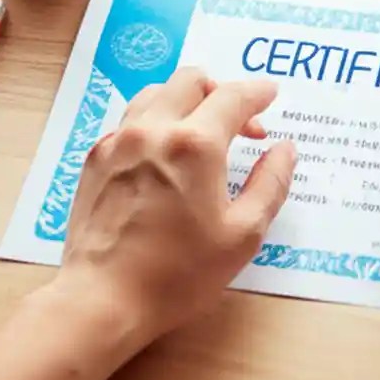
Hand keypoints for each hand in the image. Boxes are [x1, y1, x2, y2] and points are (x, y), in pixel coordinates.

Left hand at [53, 68, 296, 351]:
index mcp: (195, 145)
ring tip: (201, 131)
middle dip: (221, 90)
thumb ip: (271, 184)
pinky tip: (164, 155)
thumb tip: (285, 150)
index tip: (270, 94)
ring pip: (155, 94)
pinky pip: (130, 121)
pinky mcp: (95, 160)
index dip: (257, 92)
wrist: (103, 300)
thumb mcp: (242, 234)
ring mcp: (118, 142)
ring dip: (185, 100)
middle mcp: (153, 130)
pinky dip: (156, 122)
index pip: (233, 96)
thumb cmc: (179, 274)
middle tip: (241, 123)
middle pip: (190, 80)